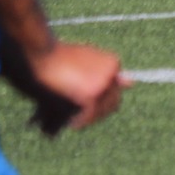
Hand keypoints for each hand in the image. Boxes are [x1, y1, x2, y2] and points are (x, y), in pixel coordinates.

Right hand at [15, 43, 129, 135]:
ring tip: (75, 120)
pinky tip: (72, 123)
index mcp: (114, 64)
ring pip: (102, 110)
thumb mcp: (89, 57)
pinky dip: (82, 121)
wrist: (42, 51)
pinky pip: (90, 114)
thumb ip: (107, 71)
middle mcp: (112, 74)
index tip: (86, 105)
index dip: (102, 100)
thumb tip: (132, 82)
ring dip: (90, 118)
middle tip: (81, 116)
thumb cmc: (60, 54)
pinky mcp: (91, 94)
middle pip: (113, 102)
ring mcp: (103, 84)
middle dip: (99, 111)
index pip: (115, 90)